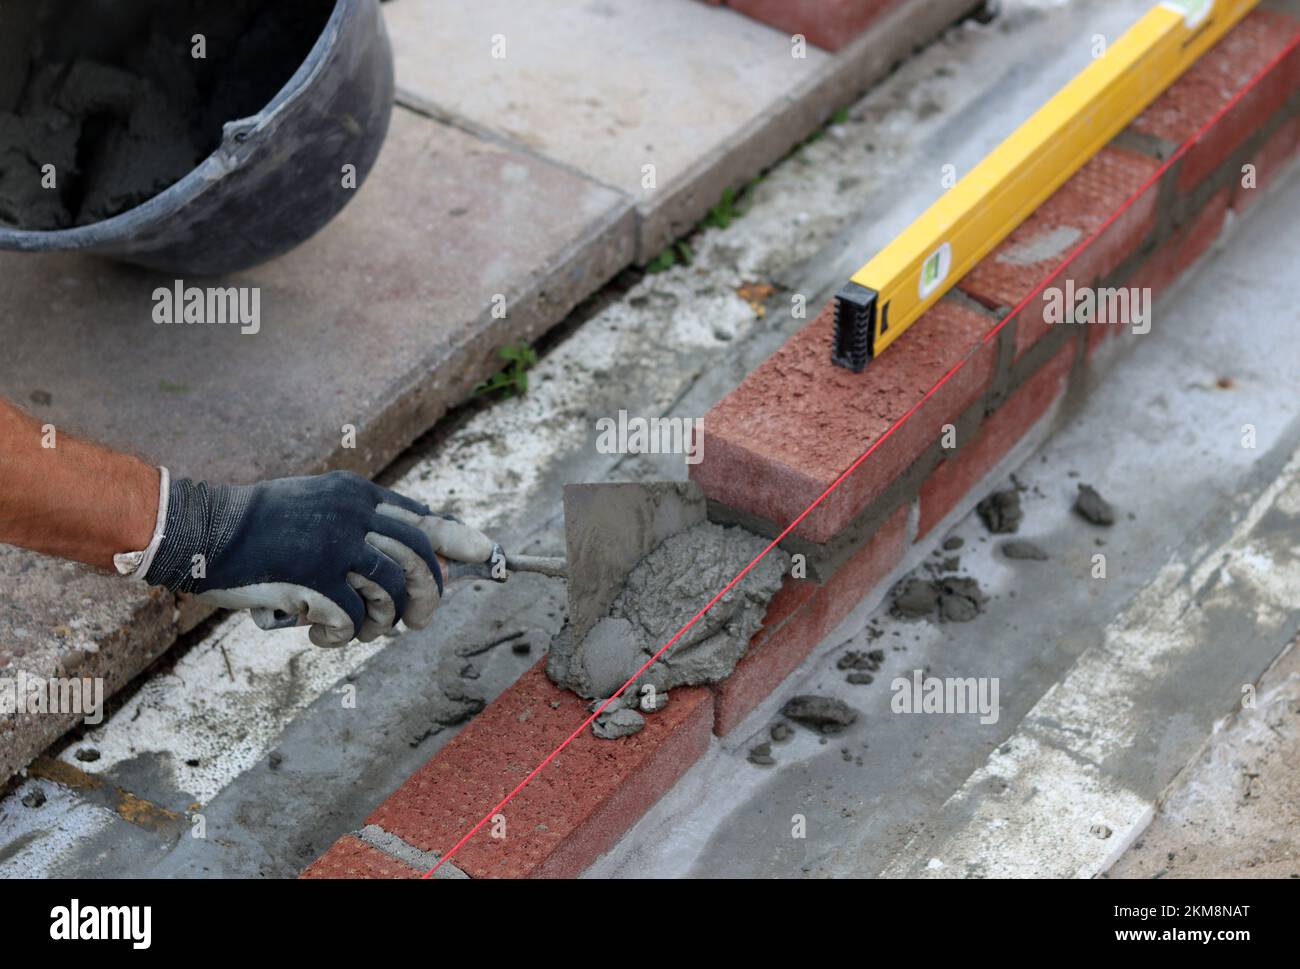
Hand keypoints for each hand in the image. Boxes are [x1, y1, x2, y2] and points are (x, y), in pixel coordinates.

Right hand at [143, 470, 493, 646]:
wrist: (204, 531)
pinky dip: (346, 634)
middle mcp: (354, 514)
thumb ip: (358, 524)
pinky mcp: (316, 578)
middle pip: (420, 557)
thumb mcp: (316, 506)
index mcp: (357, 494)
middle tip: (419, 621)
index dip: (456, 540)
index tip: (485, 554)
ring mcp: (336, 545)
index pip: (422, 518)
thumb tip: (407, 557)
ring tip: (361, 631)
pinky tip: (325, 634)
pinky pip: (354, 617)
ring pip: (393, 590)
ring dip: (384, 620)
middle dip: (430, 594)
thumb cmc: (258, 526)